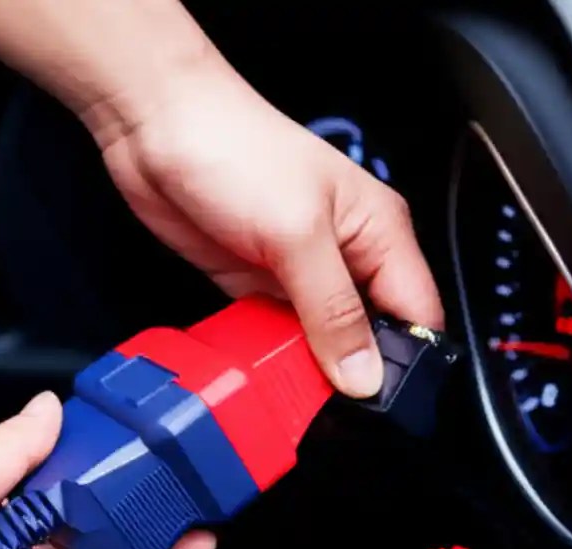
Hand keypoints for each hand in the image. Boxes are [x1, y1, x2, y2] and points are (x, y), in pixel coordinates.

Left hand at [95, 70, 444, 397]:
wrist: (155, 125)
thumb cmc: (235, 147)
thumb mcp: (298, 234)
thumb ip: (335, 310)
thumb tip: (365, 374)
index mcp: (380, 233)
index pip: (417, 314)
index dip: (404, 361)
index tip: (377, 399)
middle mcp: (345, 255)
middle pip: (369, 336)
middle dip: (352, 371)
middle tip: (328, 400)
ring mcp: (298, 272)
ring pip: (320, 344)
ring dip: (304, 366)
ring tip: (287, 382)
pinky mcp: (255, 284)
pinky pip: (273, 336)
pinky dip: (266, 353)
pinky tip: (257, 363)